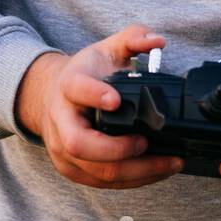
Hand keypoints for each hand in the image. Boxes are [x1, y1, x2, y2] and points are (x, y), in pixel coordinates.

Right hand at [16, 24, 183, 188]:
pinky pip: (102, 182)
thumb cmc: (85, 74)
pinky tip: (157, 171)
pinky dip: (133, 180)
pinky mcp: (72, 169)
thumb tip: (158, 40)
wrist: (51, 97)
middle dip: (117, 149)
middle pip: (79, 143)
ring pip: (95, 170)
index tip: (117, 100)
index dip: (95, 95)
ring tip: (169, 162)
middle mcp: (60, 120)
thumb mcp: (107, 48)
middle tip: (147, 142)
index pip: (76, 89)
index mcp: (69, 85)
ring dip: (136, 171)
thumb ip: (134, 37)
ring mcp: (63, 149)